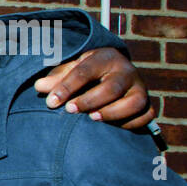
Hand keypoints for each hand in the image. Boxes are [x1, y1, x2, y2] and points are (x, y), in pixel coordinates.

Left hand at [35, 47, 153, 129]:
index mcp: (105, 58)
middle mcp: (126, 71)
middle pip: (112, 87)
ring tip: (92, 118)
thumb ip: (56, 78)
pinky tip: (112, 127)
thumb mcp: (71, 68)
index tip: (51, 102)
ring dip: (113, 113)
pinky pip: (146, 115)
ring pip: (135, 102)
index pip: (85, 71)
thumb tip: (40, 86)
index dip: (67, 87)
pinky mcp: (147, 103)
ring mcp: (139, 88)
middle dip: (90, 101)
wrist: (114, 70)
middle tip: (70, 110)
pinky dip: (131, 123)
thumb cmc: (87, 72)